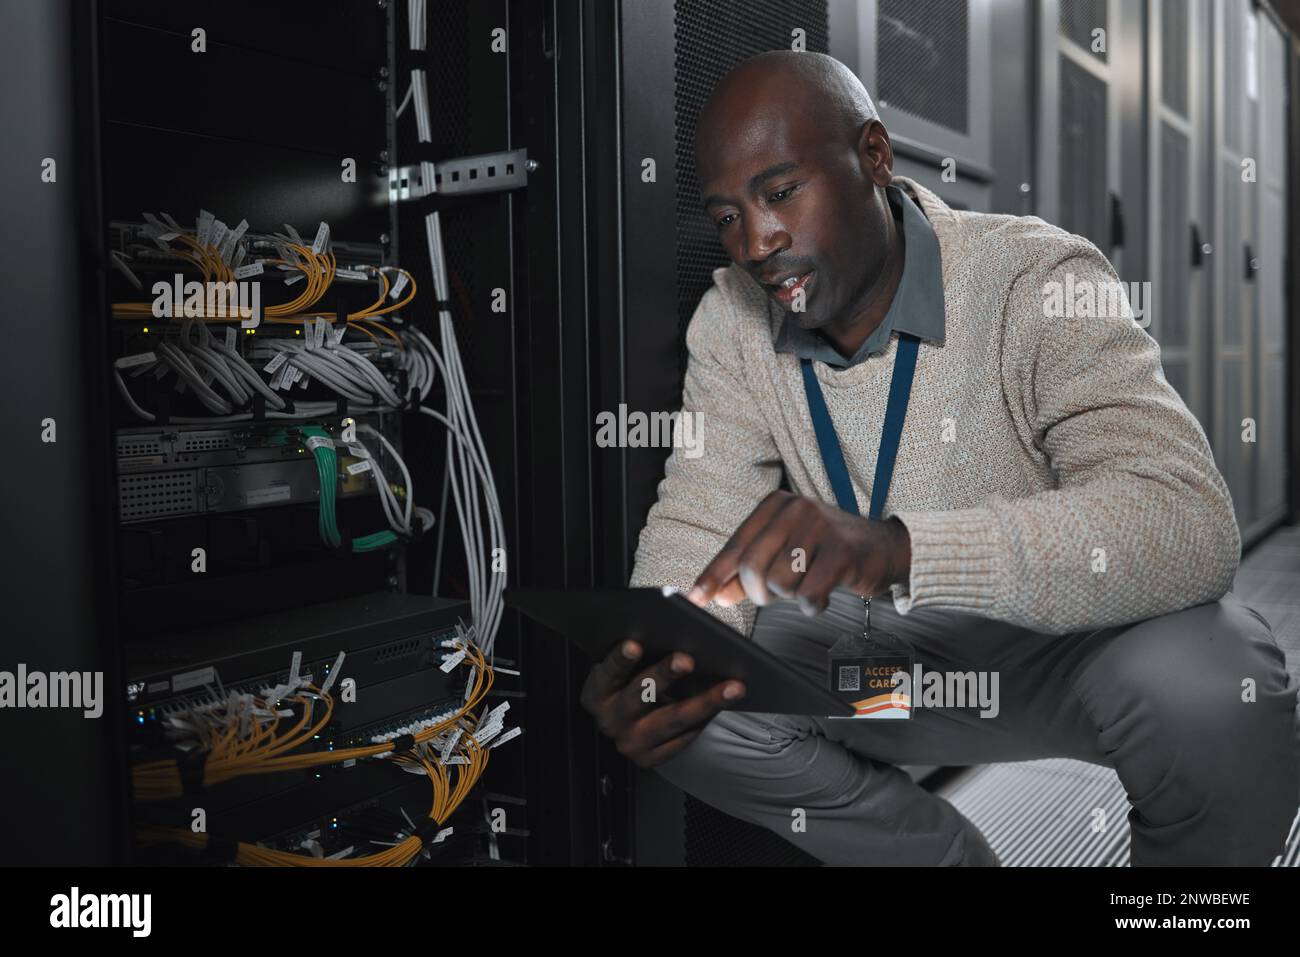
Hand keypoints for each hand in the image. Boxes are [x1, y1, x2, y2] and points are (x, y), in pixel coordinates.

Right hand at [578, 640, 745, 768]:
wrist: (627, 723)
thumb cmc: (631, 683)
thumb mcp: (627, 669)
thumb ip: (641, 654)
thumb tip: (674, 633)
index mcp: (597, 694)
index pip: (607, 673)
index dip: (620, 660)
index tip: (634, 644)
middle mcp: (610, 720)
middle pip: (640, 695)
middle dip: (664, 676)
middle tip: (687, 659)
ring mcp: (630, 742)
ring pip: (672, 720)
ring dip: (705, 702)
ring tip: (731, 687)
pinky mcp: (651, 758)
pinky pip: (683, 738)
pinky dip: (706, 719)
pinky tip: (724, 703)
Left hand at [686, 490, 910, 615]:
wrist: (885, 548)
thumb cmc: (827, 552)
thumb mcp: (784, 554)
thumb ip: (749, 572)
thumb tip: (716, 594)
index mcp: (776, 504)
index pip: (735, 546)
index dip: (713, 576)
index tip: (696, 598)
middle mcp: (796, 509)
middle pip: (752, 567)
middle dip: (758, 593)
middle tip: (772, 598)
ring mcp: (821, 527)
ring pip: (780, 582)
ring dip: (790, 597)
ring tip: (806, 586)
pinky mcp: (843, 552)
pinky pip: (809, 594)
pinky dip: (812, 605)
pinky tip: (822, 597)